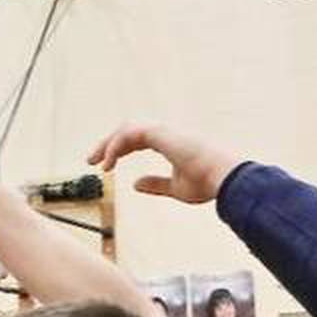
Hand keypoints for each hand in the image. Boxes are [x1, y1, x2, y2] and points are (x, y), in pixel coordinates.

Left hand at [87, 124, 241, 204]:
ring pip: (127, 128)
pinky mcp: (162, 133)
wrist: (225, 179)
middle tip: (91, 160)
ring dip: (108, 143)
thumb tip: (134, 184)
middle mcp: (166, 133)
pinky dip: (116, 146)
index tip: (105, 167)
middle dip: (108, 143)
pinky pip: (130, 134)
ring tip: (95, 161)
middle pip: (129, 129)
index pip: (138, 139)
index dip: (119, 149)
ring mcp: (164, 131)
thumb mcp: (175, 188)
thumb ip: (155, 184)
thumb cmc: (208, 184)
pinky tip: (109, 162)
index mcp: (170, 143)